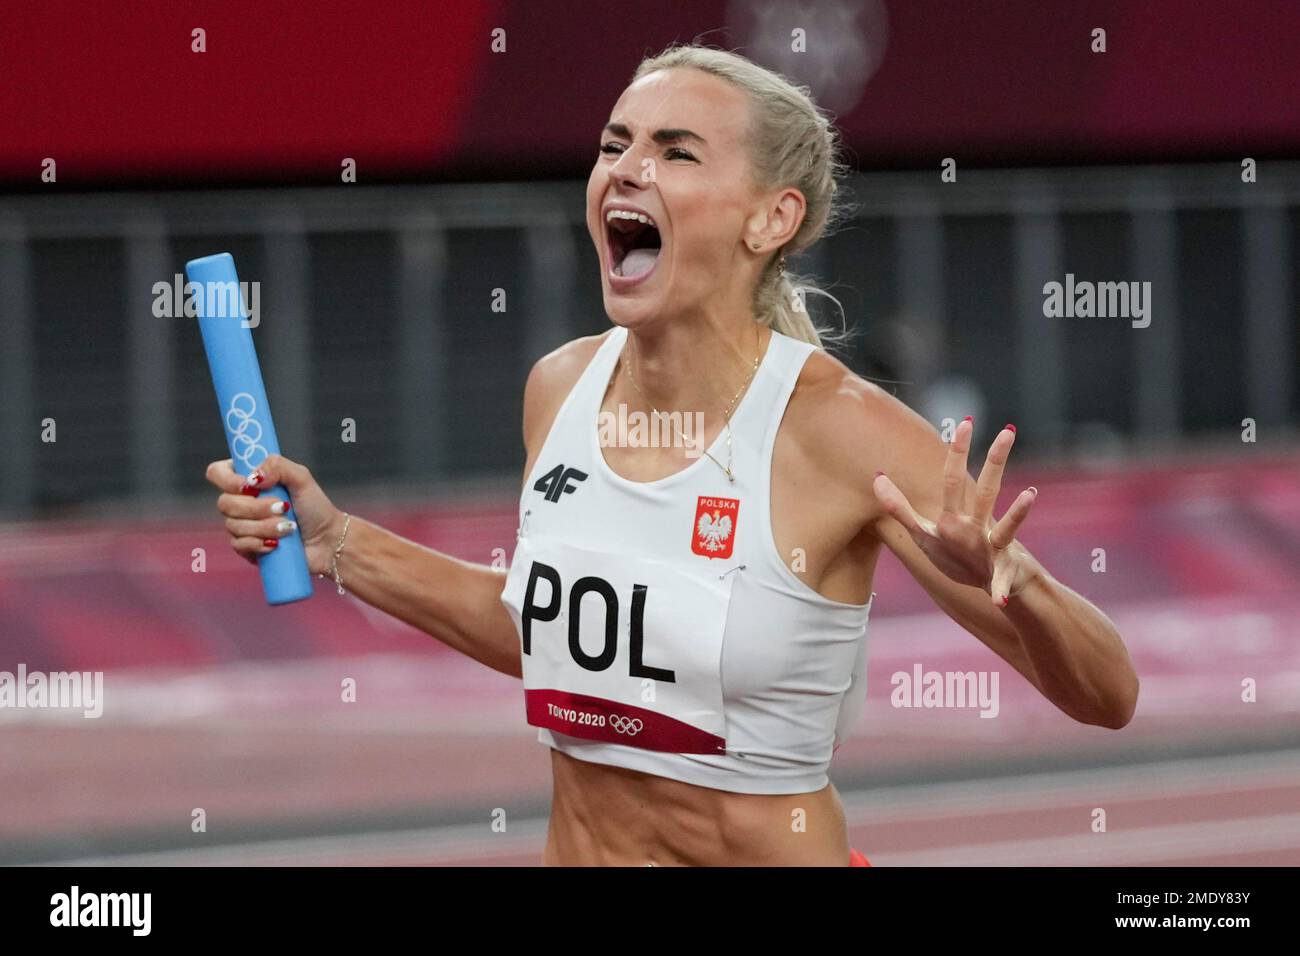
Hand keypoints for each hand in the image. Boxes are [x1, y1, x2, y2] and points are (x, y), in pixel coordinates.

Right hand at [205, 454, 344, 575]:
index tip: (251, 486)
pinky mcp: (246, 547)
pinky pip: (239, 545)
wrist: (327, 540)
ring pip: (233, 526)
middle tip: (283, 508)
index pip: (217, 473)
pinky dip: (260, 543)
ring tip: (288, 528)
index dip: (228, 480)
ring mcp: (241, 526)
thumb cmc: (315, 507)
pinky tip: (277, 544)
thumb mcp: (301, 477)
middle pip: (224, 503)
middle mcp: (241, 502)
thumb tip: (252, 478)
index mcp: (249, 481)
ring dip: (264, 527)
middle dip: (256, 508)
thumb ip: (277, 465)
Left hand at [872, 418, 1038, 606]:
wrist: (995, 588)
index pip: (954, 478)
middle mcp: (979, 526)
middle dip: (997, 462)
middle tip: (1009, 431)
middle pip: (987, 490)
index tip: (966, 422)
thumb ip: (899, 508)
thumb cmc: (958, 556)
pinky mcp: (1002, 574)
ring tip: (1031, 494)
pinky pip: (1000, 582)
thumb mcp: (923, 534)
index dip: (958, 452)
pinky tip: (999, 599)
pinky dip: (999, 590)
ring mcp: (994, 548)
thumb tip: (876, 476)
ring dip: (1017, 513)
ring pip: (1008, 526)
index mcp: (958, 515)